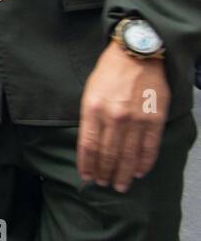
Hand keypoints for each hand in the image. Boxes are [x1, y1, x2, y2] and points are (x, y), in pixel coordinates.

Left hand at [77, 42, 169, 192]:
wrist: (136, 54)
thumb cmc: (109, 73)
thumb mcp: (89, 92)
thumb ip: (90, 118)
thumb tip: (90, 145)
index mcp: (93, 109)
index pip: (88, 146)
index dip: (87, 165)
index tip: (87, 177)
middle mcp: (114, 117)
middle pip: (108, 154)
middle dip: (105, 173)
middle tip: (104, 185)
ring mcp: (136, 119)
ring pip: (128, 155)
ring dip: (123, 174)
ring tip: (120, 186)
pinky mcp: (154, 119)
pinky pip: (149, 147)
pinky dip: (144, 163)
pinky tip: (139, 172)